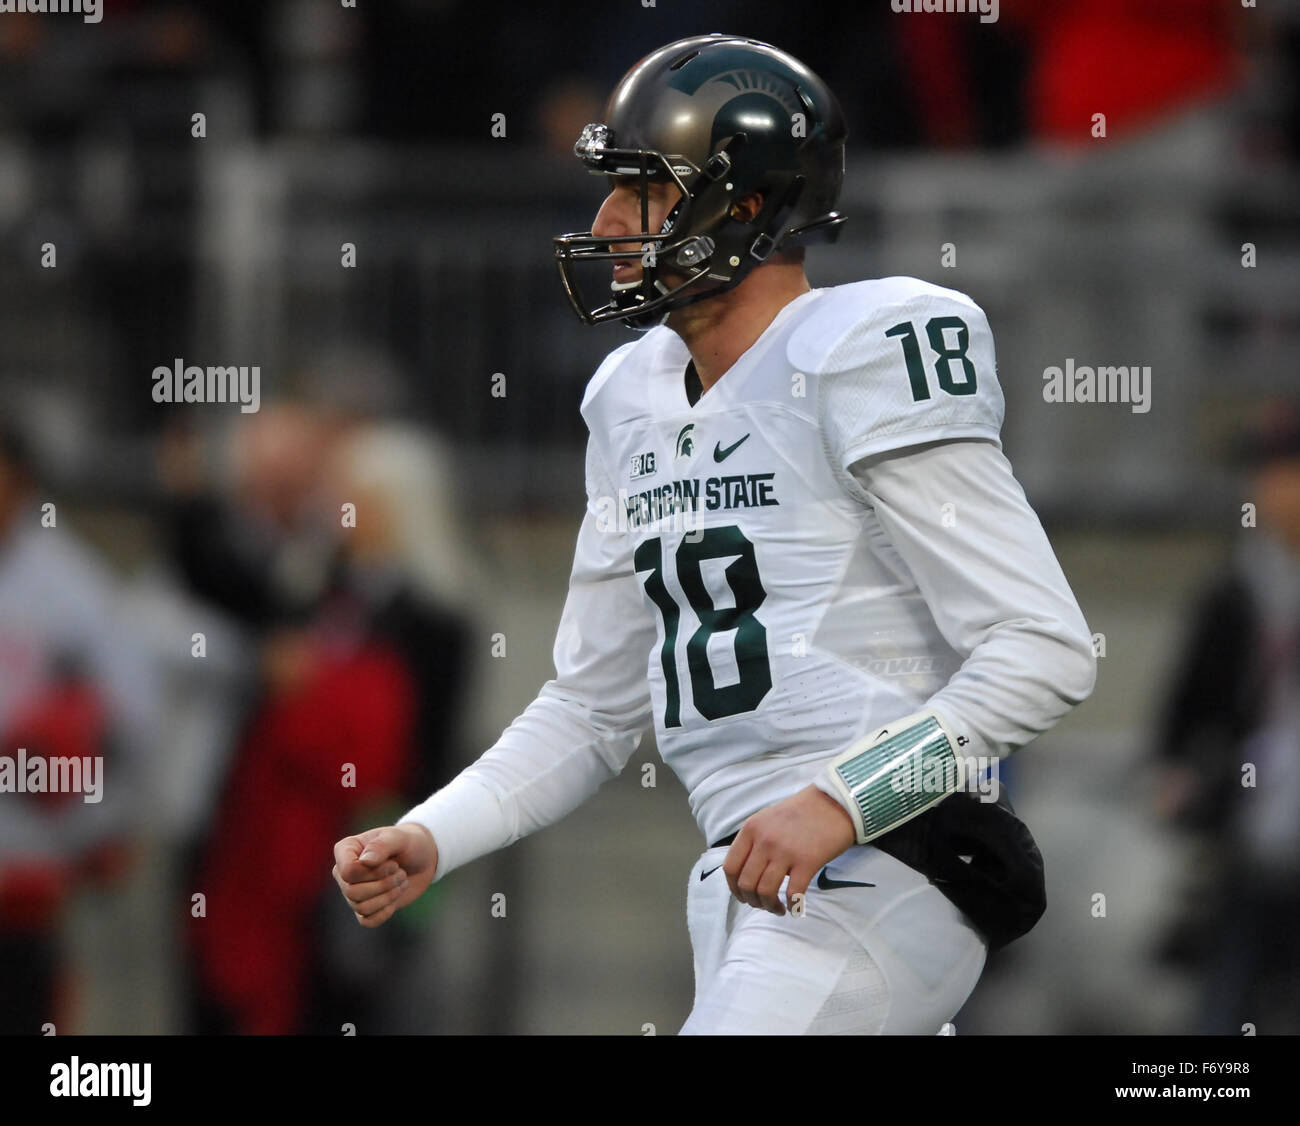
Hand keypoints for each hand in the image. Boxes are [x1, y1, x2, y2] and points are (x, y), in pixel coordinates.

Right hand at [332, 823, 437, 927]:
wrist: (423, 859)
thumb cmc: (408, 843)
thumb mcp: (398, 838)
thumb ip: (381, 846)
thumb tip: (365, 862)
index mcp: (345, 850)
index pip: (347, 872)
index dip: (373, 872)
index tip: (392, 863)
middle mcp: (344, 872)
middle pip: (352, 892)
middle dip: (384, 885)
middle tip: (401, 873)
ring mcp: (352, 891)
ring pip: (361, 907)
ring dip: (388, 896)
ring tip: (401, 881)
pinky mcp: (365, 908)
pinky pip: (367, 921)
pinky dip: (385, 912)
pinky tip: (395, 897)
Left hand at [723, 785, 855, 915]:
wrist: (834, 802)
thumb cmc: (801, 812)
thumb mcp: (768, 819)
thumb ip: (754, 841)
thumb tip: (746, 874)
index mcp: (751, 829)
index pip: (731, 867)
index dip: (734, 888)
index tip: (742, 896)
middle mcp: (764, 840)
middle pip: (746, 884)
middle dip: (752, 901)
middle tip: (762, 904)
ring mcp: (785, 851)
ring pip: (765, 891)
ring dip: (769, 906)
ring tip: (777, 908)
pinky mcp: (807, 862)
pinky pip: (793, 894)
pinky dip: (792, 906)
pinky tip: (794, 907)